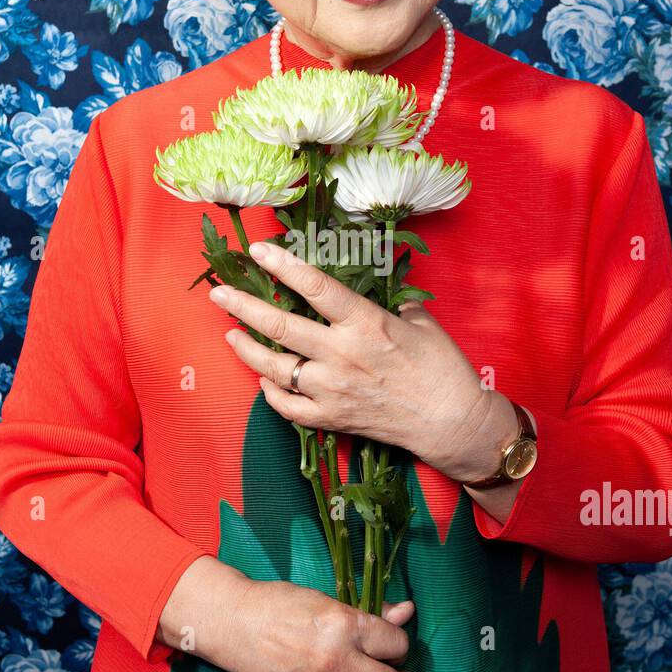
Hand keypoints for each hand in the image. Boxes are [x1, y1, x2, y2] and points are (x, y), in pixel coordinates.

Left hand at [209, 240, 499, 480]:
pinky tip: (264, 379)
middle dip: (243, 307)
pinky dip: (271, 393)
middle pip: (281, 326)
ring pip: (275, 368)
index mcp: (365, 324)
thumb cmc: (443, 369)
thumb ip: (390, 304)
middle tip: (219, 294)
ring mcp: (332, 391)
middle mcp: (341, 356)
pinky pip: (288, 407)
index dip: (283, 265)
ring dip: (248, 350)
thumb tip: (372, 290)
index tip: (259, 249)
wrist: (453, 423)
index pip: (315, 287)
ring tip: (231, 335)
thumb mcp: (420, 322)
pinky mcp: (332, 419)